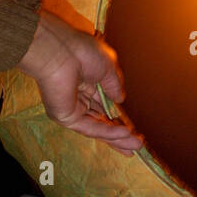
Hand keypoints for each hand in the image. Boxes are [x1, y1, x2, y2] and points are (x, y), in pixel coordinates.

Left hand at [18, 9, 141, 154]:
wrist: (60, 52)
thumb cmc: (81, 52)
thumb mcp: (108, 67)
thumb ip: (114, 85)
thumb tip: (121, 99)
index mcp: (86, 83)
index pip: (104, 106)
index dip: (118, 117)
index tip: (134, 128)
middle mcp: (78, 98)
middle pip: (101, 121)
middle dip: (120, 134)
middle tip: (137, 144)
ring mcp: (71, 109)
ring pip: (98, 127)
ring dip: (118, 137)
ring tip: (136, 145)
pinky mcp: (66, 117)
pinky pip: (90, 127)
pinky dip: (107, 132)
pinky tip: (124, 134)